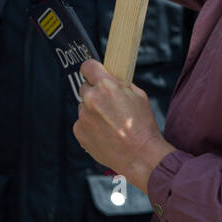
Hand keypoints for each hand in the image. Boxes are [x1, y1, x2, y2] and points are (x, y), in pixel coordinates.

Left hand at [72, 60, 175, 192]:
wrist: (139, 155)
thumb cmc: (142, 125)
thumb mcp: (139, 95)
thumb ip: (121, 84)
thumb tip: (111, 79)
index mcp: (106, 86)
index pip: (88, 66)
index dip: (92, 69)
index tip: (95, 73)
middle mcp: (91, 99)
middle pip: (85, 87)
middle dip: (95, 92)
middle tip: (109, 104)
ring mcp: (83, 117)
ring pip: (84, 107)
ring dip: (92, 111)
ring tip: (110, 123)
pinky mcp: (79, 131)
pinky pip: (81, 123)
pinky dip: (90, 126)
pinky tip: (104, 133)